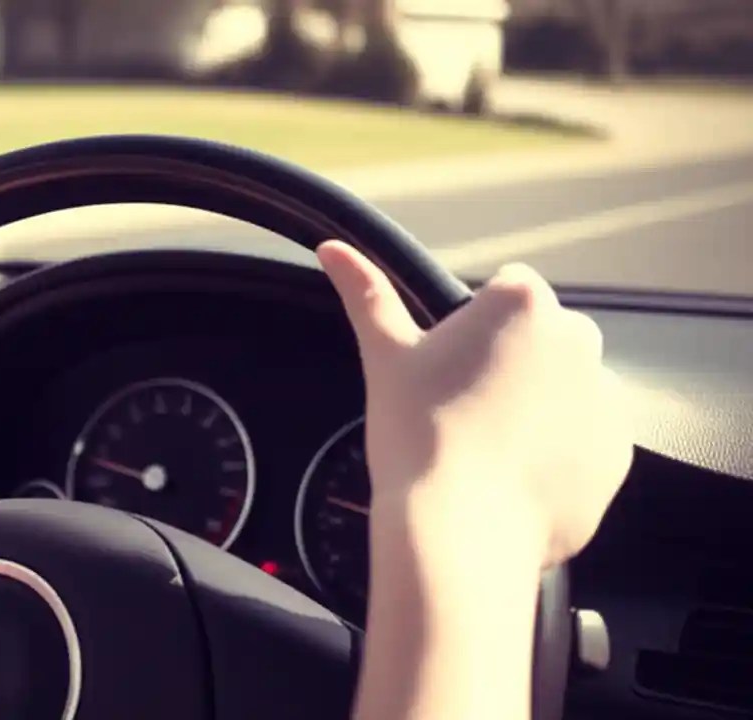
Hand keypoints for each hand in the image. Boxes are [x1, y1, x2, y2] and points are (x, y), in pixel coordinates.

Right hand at [317, 241, 630, 567]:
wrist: (461, 530)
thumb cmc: (418, 434)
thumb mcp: (386, 357)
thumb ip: (367, 294)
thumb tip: (331, 249)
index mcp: (523, 302)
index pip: (506, 289)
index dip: (474, 327)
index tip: (450, 367)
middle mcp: (579, 338)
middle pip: (542, 337)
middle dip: (514, 362)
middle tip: (464, 409)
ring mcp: (606, 398)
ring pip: (566, 389)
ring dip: (540, 406)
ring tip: (490, 449)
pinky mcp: (617, 453)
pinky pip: (587, 441)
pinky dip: (561, 454)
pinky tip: (516, 477)